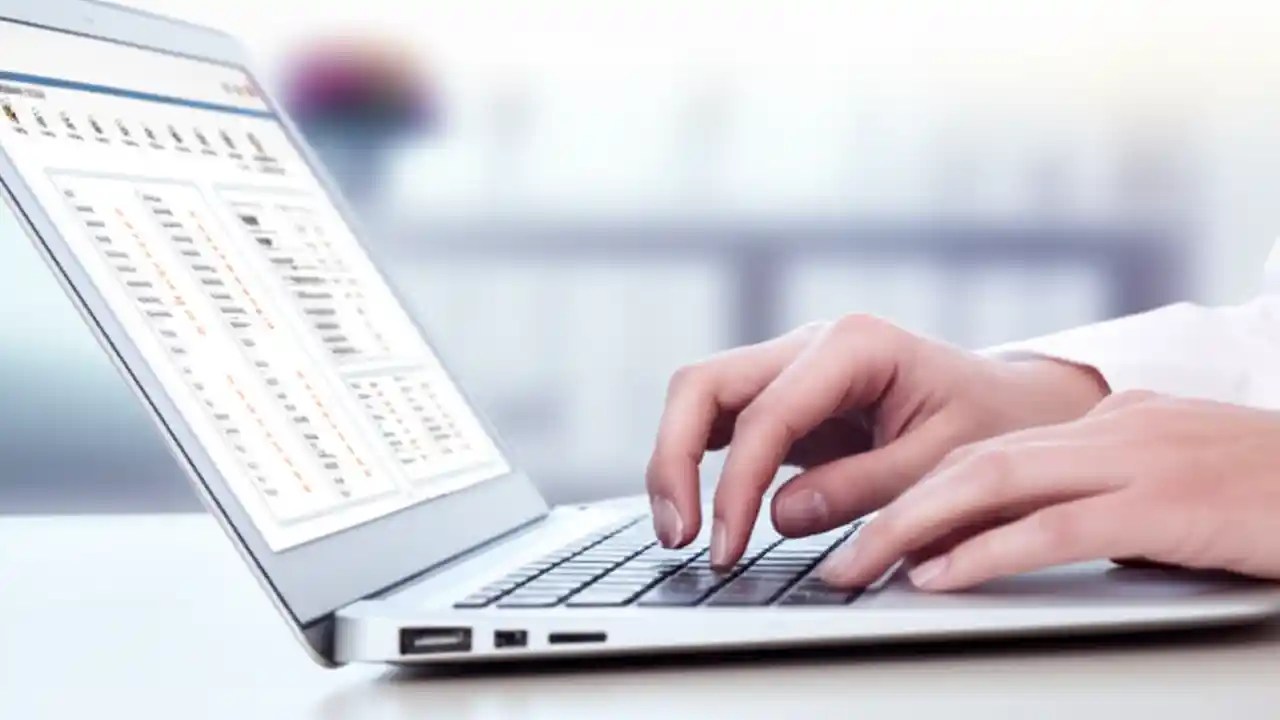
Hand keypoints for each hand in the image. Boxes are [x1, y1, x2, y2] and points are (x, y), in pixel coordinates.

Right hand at [645, 315, 1108, 566]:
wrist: (1022, 407)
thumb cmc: (997, 425)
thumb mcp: (946, 462)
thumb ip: (865, 487)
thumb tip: (780, 514)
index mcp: (854, 345)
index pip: (764, 415)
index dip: (735, 485)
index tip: (727, 547)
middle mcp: (811, 346)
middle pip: (703, 384)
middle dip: (675, 458)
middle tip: (679, 534)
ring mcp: (794, 370)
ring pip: (701, 399)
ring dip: (678, 461)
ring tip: (681, 533)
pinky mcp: (790, 402)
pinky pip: (726, 425)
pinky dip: (703, 466)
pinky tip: (705, 515)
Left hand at [819, 392, 1279, 590]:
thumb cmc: (1274, 498)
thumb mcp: (1181, 490)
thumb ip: (1113, 497)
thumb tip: (1049, 532)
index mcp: (1112, 424)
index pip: (991, 451)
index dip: (920, 491)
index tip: (867, 526)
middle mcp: (1113, 430)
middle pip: (971, 460)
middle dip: (892, 507)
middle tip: (835, 550)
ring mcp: (1138, 460)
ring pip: (993, 483)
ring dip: (912, 527)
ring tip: (858, 566)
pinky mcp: (1165, 504)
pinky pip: (1052, 526)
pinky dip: (984, 551)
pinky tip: (937, 575)